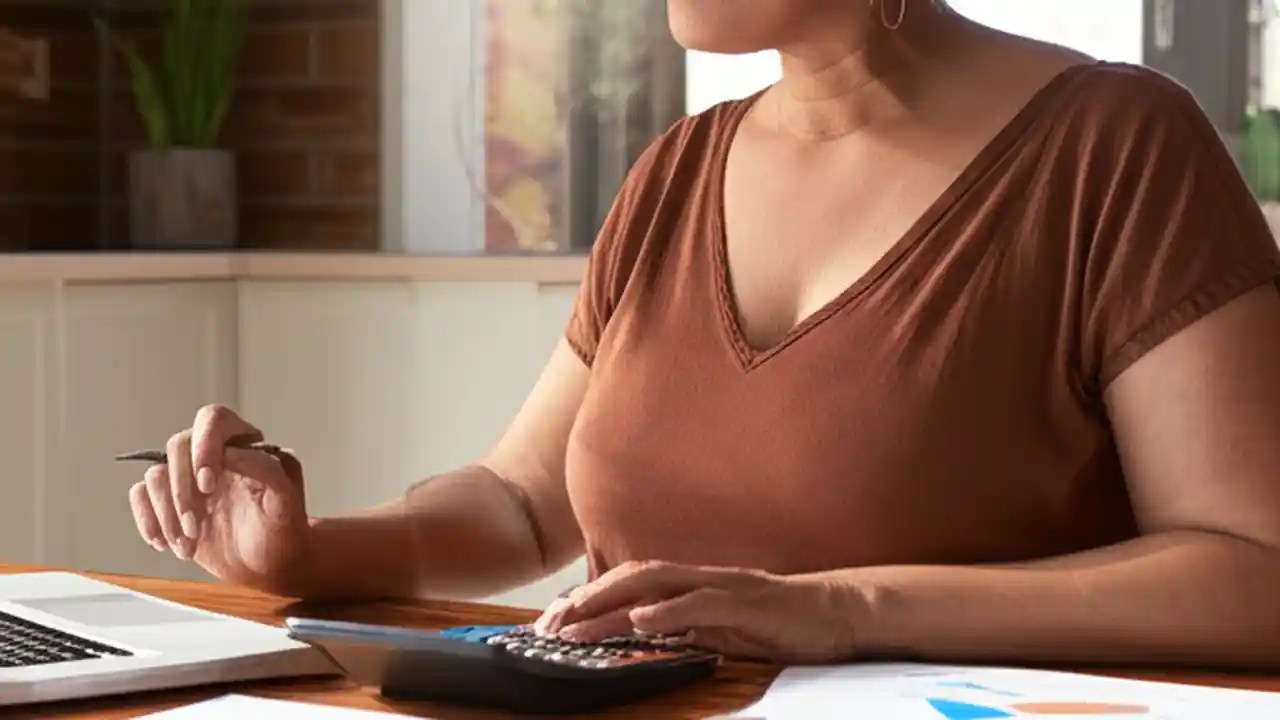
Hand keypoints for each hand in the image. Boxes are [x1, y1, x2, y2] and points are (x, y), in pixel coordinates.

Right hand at [127, 405, 310, 594]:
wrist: (269, 565)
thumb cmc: (283, 530)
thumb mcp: (286, 501)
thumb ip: (266, 470)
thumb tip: (229, 453)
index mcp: (244, 443)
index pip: (214, 420)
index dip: (204, 446)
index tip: (207, 486)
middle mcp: (212, 454)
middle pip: (177, 446)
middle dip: (182, 492)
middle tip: (196, 528)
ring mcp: (187, 477)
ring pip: (155, 474)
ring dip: (166, 513)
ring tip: (188, 545)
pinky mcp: (168, 500)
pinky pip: (140, 495)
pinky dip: (148, 520)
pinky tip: (167, 544)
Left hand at [533, 561, 861, 661]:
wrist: (835, 612)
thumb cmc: (778, 623)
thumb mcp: (722, 630)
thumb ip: (684, 630)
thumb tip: (642, 639)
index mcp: (692, 584)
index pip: (631, 585)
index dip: (592, 597)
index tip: (555, 619)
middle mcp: (700, 577)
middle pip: (632, 578)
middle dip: (588, 598)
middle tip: (550, 623)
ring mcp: (722, 585)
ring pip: (656, 584)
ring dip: (613, 602)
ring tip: (579, 620)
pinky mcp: (746, 601)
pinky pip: (701, 602)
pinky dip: (668, 610)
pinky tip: (641, 620)